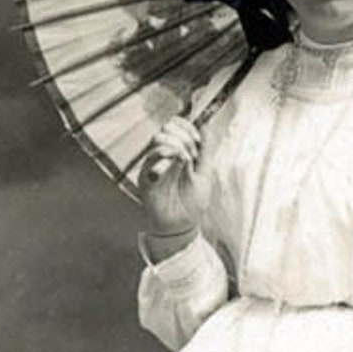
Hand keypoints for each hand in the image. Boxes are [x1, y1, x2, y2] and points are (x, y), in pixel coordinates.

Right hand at [137, 116, 201, 240]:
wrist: (182, 226)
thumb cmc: (192, 203)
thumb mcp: (205, 173)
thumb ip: (206, 151)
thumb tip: (207, 125)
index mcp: (176, 152)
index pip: (175, 126)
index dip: (187, 127)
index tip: (199, 141)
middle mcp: (162, 156)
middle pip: (167, 128)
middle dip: (185, 137)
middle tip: (194, 156)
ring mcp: (153, 165)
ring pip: (159, 138)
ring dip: (177, 145)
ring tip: (186, 161)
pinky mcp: (145, 177)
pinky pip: (151, 157)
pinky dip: (166, 155)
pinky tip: (178, 163)